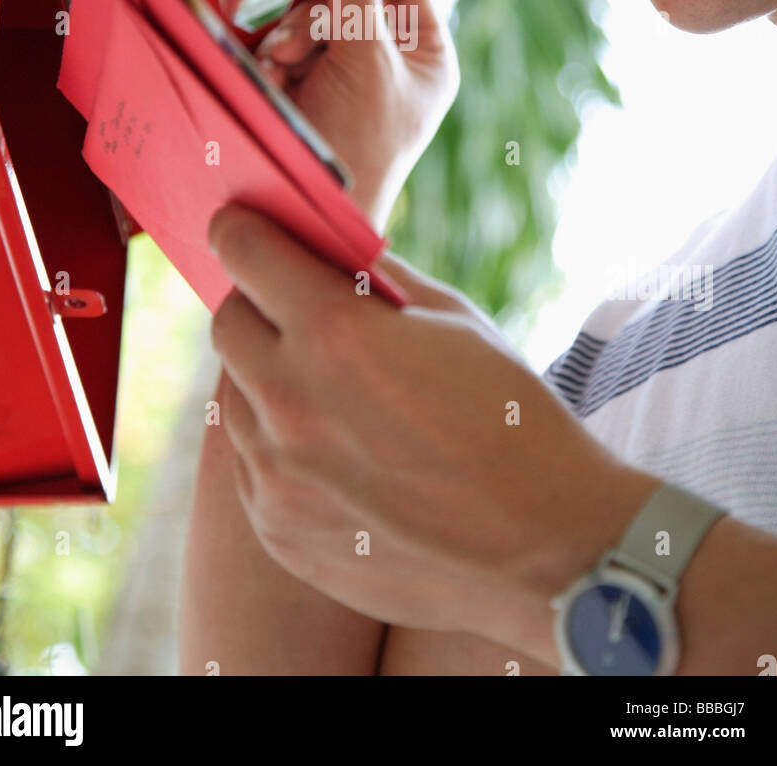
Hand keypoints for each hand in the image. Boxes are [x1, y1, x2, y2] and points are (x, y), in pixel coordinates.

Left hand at [209, 204, 651, 647]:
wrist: (548, 550)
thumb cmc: (511, 420)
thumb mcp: (455, 320)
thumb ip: (378, 279)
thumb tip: (329, 251)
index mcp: (335, 334)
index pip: (244, 253)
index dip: (242, 231)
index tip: (241, 226)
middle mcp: (290, 404)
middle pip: (228, 324)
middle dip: (256, 303)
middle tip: (293, 308)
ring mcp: (277, 477)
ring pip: (234, 398)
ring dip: (265, 378)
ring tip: (328, 387)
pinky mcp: (278, 531)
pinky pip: (251, 465)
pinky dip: (277, 445)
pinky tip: (334, 450)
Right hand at [254, 0, 458, 230]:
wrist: (304, 211)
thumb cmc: (355, 143)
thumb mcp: (362, 59)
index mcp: (425, 56)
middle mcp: (390, 60)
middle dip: (320, 11)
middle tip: (299, 37)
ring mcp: (346, 71)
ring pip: (314, 13)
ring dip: (293, 33)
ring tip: (281, 62)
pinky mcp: (306, 82)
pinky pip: (289, 40)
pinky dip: (277, 54)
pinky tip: (272, 75)